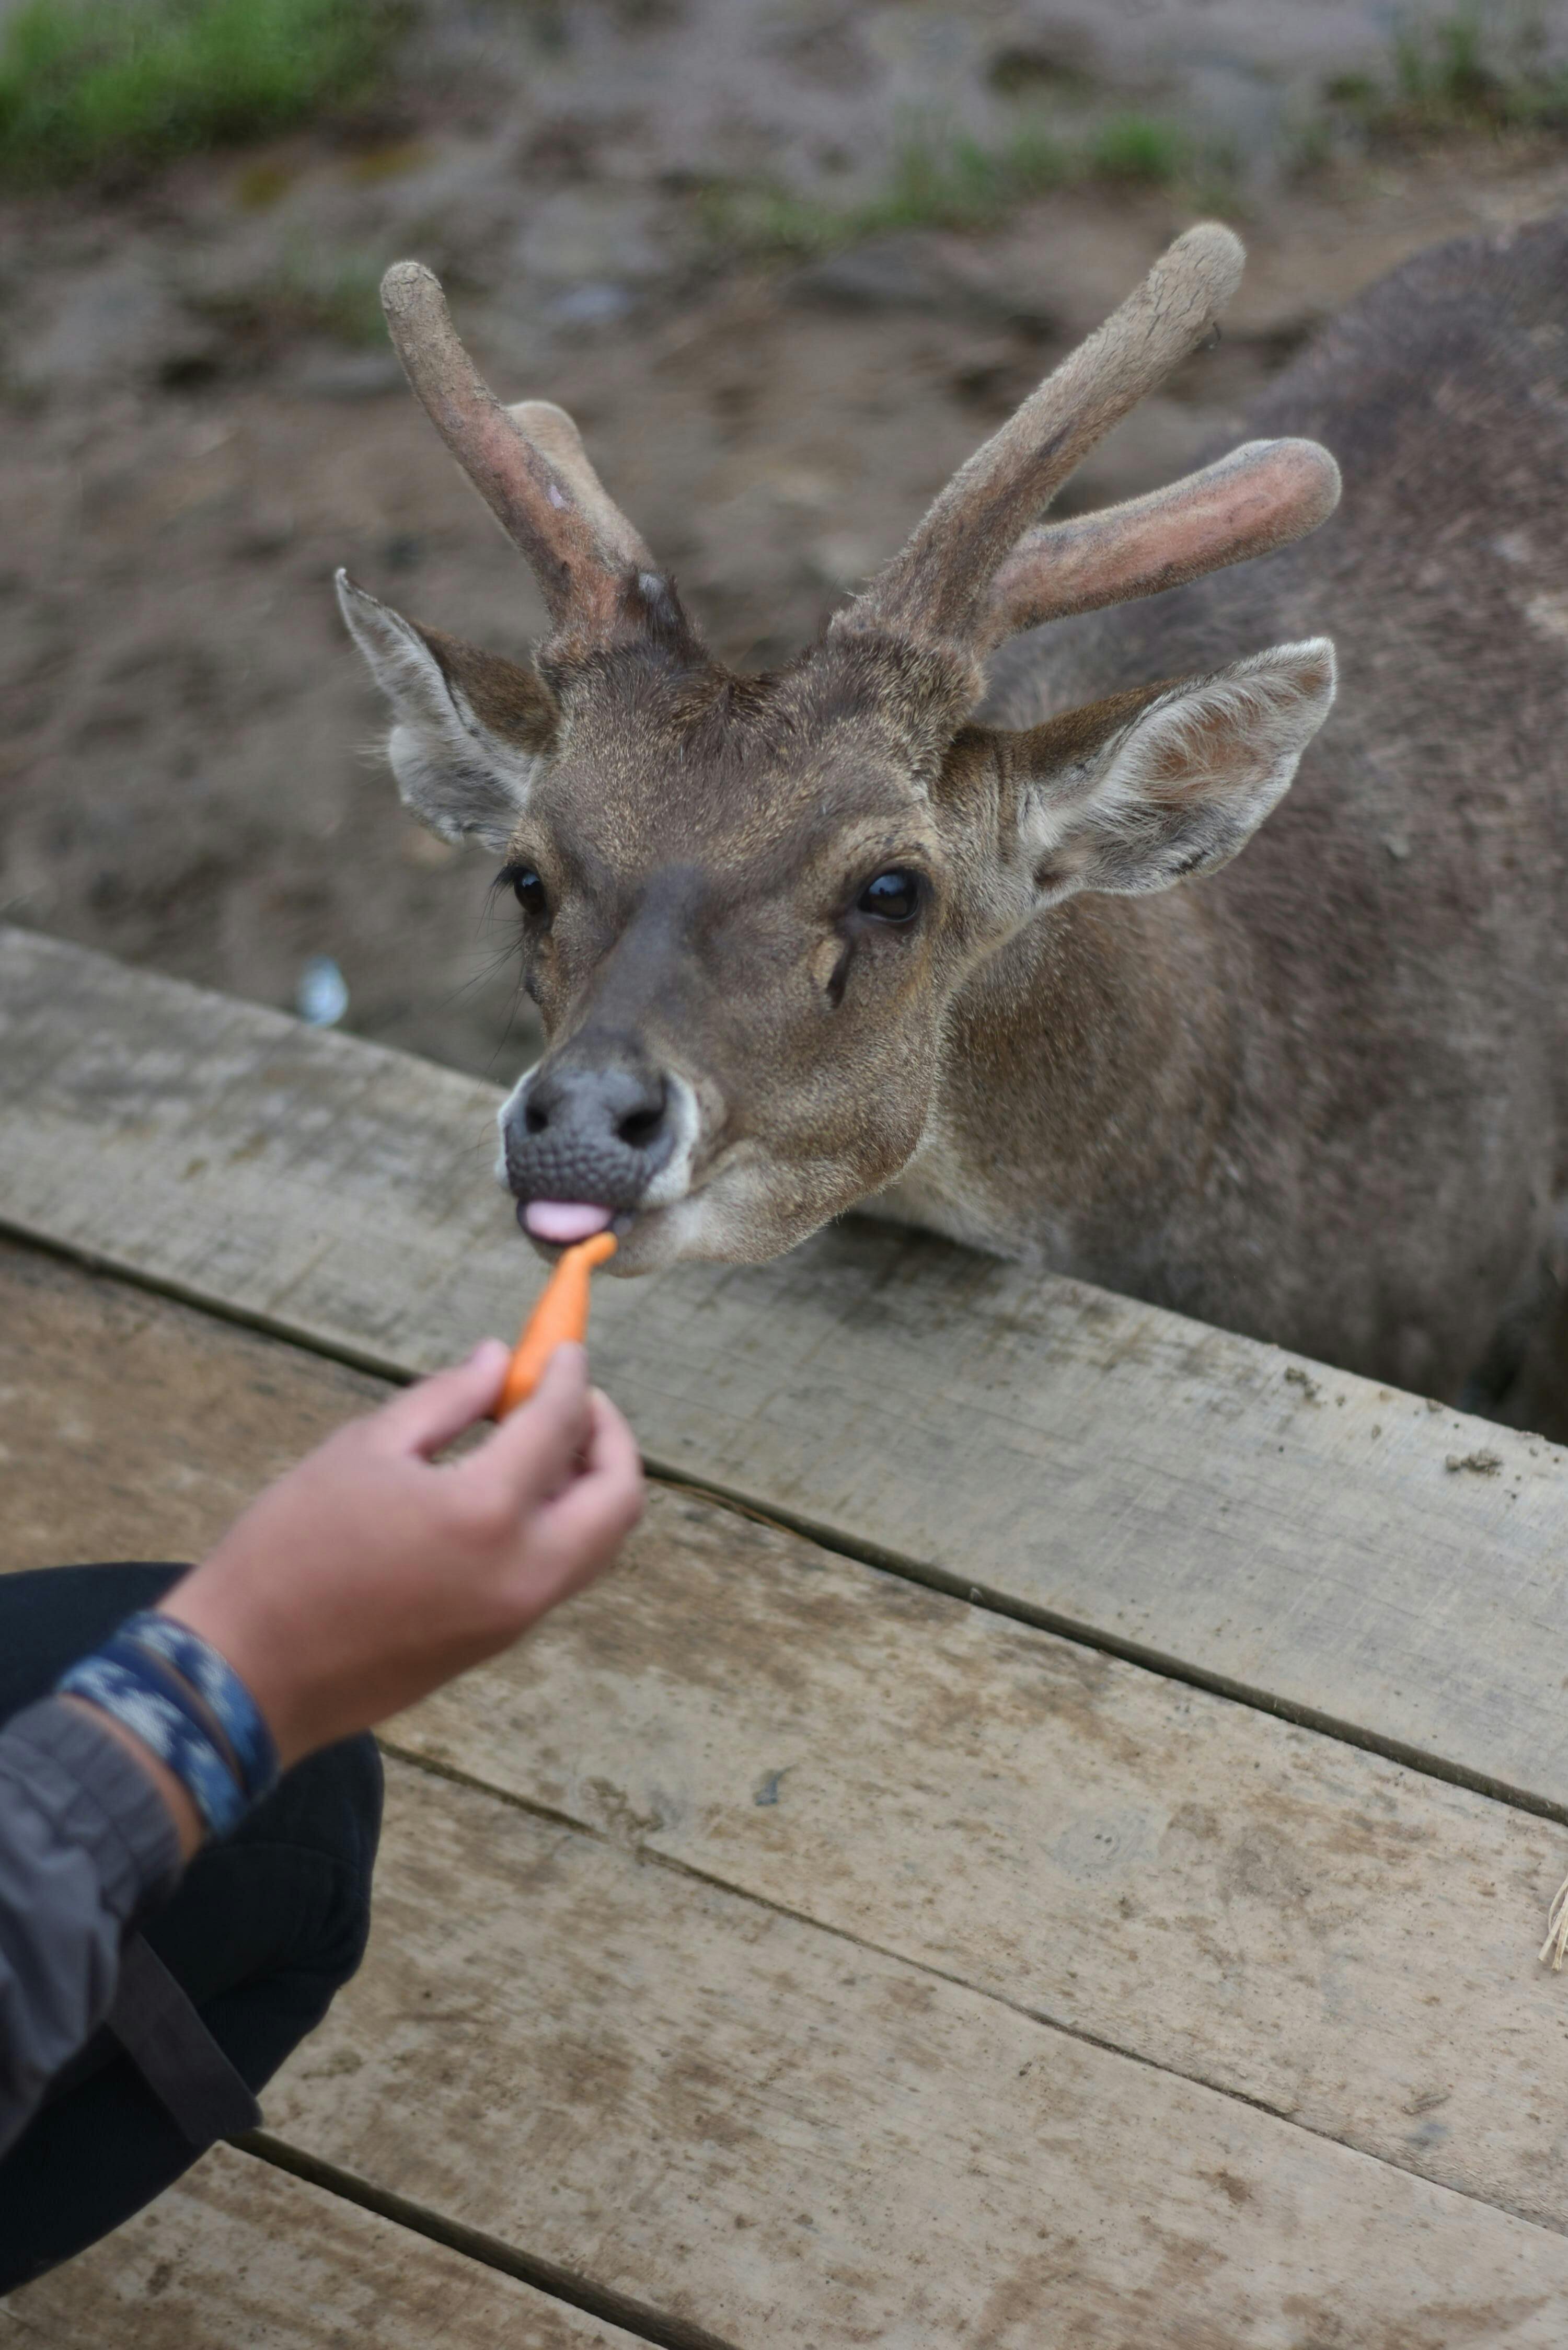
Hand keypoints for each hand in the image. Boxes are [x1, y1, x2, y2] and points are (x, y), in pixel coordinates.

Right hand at [155, 1341, 642, 1772]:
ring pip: (600, 1541)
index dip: (568, 1376)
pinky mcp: (498, 1642)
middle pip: (619, 1497)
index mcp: (486, 1513)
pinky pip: (561, 1571)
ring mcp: (517, 1616)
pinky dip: (562, 1522)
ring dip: (591, 1482)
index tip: (562, 1350)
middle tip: (570, 1397)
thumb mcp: (364, 1450)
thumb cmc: (289, 1550)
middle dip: (609, 1435)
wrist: (248, 1675)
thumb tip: (497, 1361)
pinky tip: (510, 1490)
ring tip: (539, 1439)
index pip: (561, 1424)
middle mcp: (523, 1572)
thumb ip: (445, 1401)